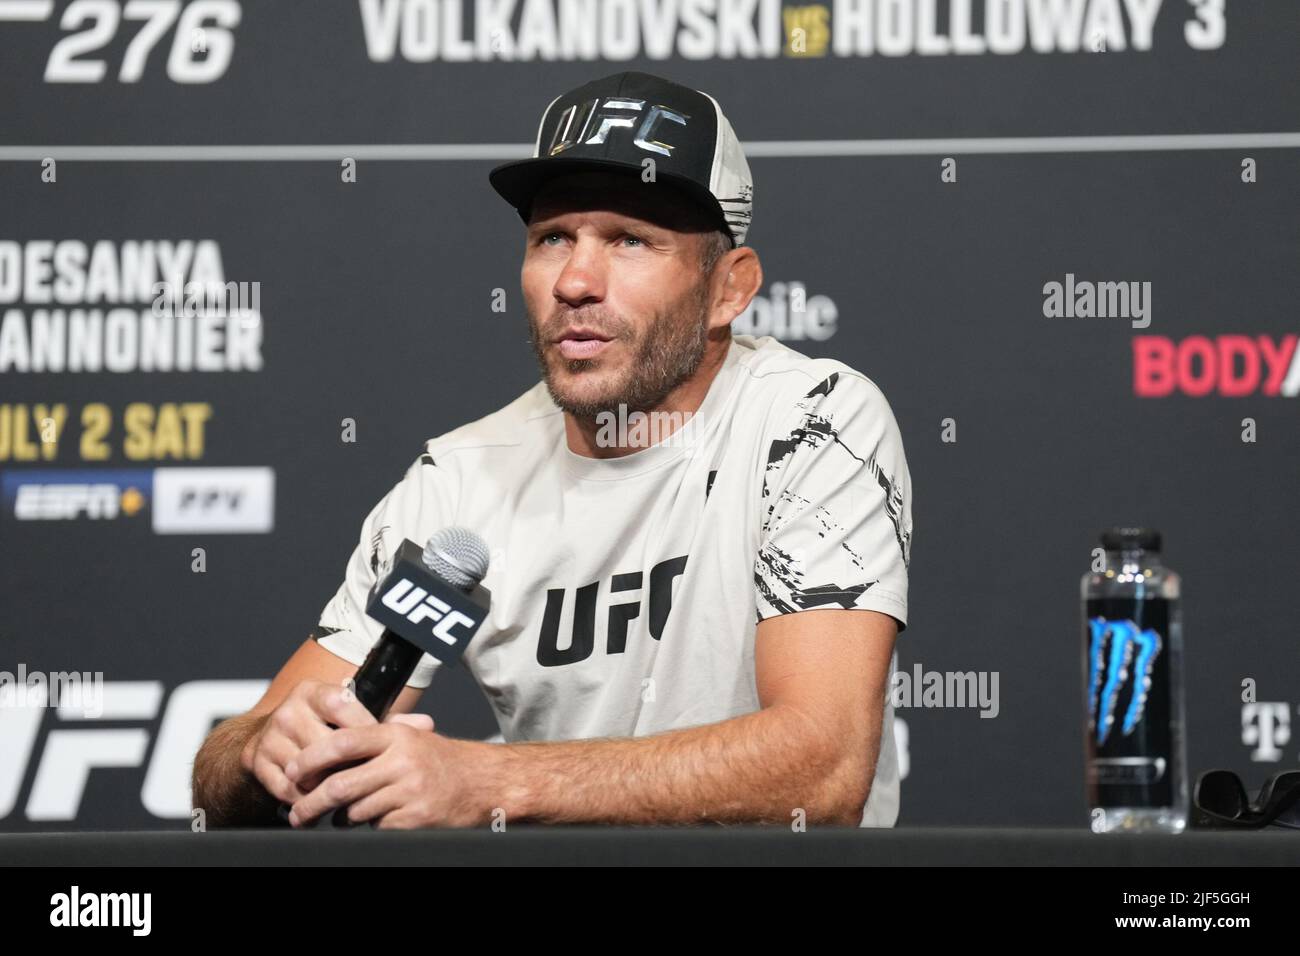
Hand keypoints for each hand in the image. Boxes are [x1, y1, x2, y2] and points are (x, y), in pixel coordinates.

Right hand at [239, 679, 377, 805]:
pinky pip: (288, 790)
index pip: (343, 708)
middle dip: (348, 765)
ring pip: (309, 772)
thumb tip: (425, 724)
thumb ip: (388, 719)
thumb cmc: (322, 724)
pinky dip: (305, 799)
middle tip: (364, 776)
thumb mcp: (350, 713)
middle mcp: (289, 711)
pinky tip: (317, 799)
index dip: (365, 731)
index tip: (380, 749)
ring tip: (343, 789)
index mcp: (315, 692)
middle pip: (326, 746)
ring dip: (327, 786)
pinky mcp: (256, 761)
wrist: (270, 733)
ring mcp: (270, 736)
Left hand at [284, 716, 484, 828]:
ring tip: (346, 814)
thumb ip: (376, 736)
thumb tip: (328, 742)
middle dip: (311, 803)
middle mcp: (402, 761)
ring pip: (355, 812)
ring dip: (344, 817)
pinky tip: (381, 818)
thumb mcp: (412, 737)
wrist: (483, 782)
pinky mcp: (415, 819)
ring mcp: (409, 792)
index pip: (342, 742)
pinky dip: (372, 826)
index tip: (292, 771)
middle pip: (339, 785)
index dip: (310, 758)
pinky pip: (377, 827)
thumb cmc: (442, 760)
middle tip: (297, 812)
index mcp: (396, 736)